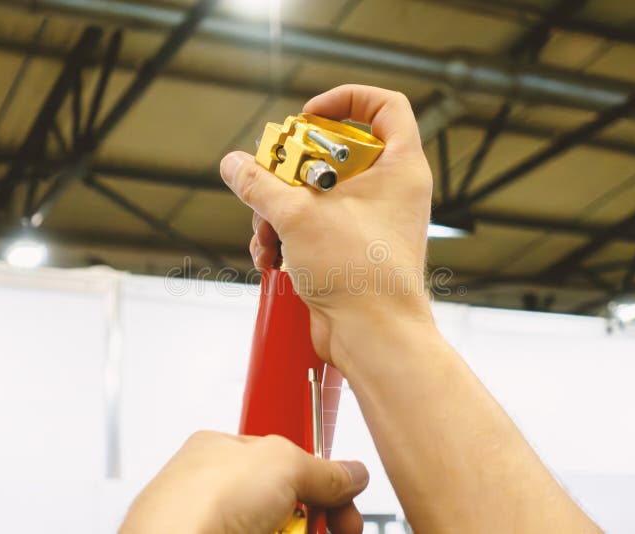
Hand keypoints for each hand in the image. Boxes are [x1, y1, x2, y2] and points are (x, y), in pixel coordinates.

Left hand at [119, 431, 368, 533]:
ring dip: (303, 533)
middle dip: (318, 515)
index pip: (285, 460)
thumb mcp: (282, 464)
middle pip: (287, 503)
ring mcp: (219, 526)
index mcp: (222, 451)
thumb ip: (324, 469)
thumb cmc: (201, 503)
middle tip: (341, 527)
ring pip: (281, 530)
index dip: (319, 480)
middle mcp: (217, 491)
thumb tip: (352, 473)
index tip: (345, 498)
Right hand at [220, 85, 433, 368]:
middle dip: (289, 171)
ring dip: (278, 212)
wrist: (373, 336)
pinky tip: (269, 258)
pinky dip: (287, 237)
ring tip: (265, 238)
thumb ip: (260, 183)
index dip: (346, 99)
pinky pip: (313, 226)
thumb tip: (234, 164)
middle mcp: (390, 190)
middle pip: (333, 153)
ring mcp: (370, 220)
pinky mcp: (350, 248)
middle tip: (268, 182)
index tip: (308, 115)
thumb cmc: (360, 274)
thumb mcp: (299, 216)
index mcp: (399, 167)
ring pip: (315, 194)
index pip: (385, 106)